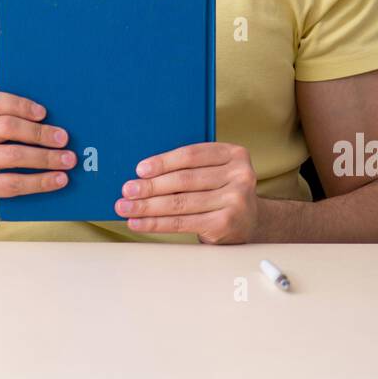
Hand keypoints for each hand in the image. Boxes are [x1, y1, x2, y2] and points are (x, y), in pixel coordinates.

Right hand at [0, 91, 74, 236]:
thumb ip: (6, 131)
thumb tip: (53, 125)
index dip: (20, 104)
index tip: (44, 112)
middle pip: (6, 126)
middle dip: (40, 132)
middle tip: (64, 138)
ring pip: (14, 155)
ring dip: (46, 157)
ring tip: (68, 160)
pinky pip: (14, 183)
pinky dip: (41, 181)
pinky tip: (58, 180)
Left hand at [114, 142, 258, 243]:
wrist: (252, 222)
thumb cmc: (223, 192)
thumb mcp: (216, 172)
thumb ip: (191, 167)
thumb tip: (143, 173)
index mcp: (234, 154)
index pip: (191, 155)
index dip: (163, 161)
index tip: (140, 170)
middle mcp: (239, 175)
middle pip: (184, 180)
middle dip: (150, 186)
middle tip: (127, 190)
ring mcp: (235, 201)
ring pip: (180, 202)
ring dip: (147, 206)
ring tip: (126, 207)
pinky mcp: (225, 224)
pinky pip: (182, 222)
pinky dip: (156, 223)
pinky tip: (139, 222)